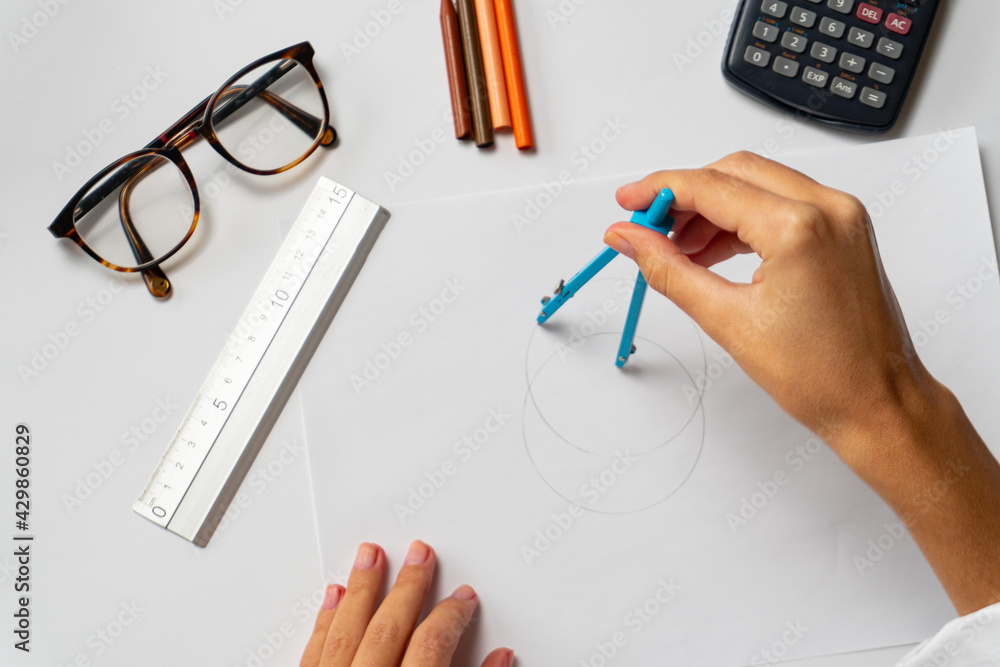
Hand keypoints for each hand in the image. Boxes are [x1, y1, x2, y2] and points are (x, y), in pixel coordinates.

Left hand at [300, 541, 512, 666]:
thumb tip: (498, 658)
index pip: (432, 644)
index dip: (451, 617)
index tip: (463, 599)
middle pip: (388, 627)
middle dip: (408, 586)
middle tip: (420, 554)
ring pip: (346, 631)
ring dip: (361, 589)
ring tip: (371, 555)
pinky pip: (313, 652)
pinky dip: (324, 622)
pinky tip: (334, 597)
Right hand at [605, 151, 935, 466]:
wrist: (876, 402)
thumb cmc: (822, 376)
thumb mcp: (727, 320)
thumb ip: (669, 269)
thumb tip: (631, 239)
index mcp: (799, 228)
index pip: (711, 186)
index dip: (660, 190)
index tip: (629, 202)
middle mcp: (827, 209)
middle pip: (734, 172)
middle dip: (684, 196)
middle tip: (647, 227)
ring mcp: (842, 215)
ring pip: (758, 183)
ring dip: (712, 208)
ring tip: (678, 248)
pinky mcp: (845, 228)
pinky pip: (782, 202)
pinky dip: (743, 218)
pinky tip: (714, 249)